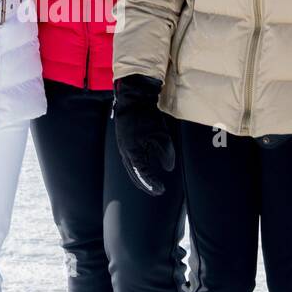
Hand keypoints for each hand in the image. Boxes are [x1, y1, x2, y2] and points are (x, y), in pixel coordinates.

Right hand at [112, 74, 175, 195]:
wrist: (133, 100)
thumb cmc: (146, 117)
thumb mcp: (161, 136)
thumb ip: (166, 154)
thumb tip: (168, 168)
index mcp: (133, 153)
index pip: (143, 175)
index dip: (152, 184)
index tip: (161, 190)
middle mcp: (126, 153)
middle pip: (134, 175)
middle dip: (145, 184)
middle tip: (156, 190)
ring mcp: (123, 147)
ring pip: (131, 168)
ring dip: (140, 177)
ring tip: (150, 183)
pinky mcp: (124, 141)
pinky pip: (130, 160)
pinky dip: (137, 167)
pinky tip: (143, 166)